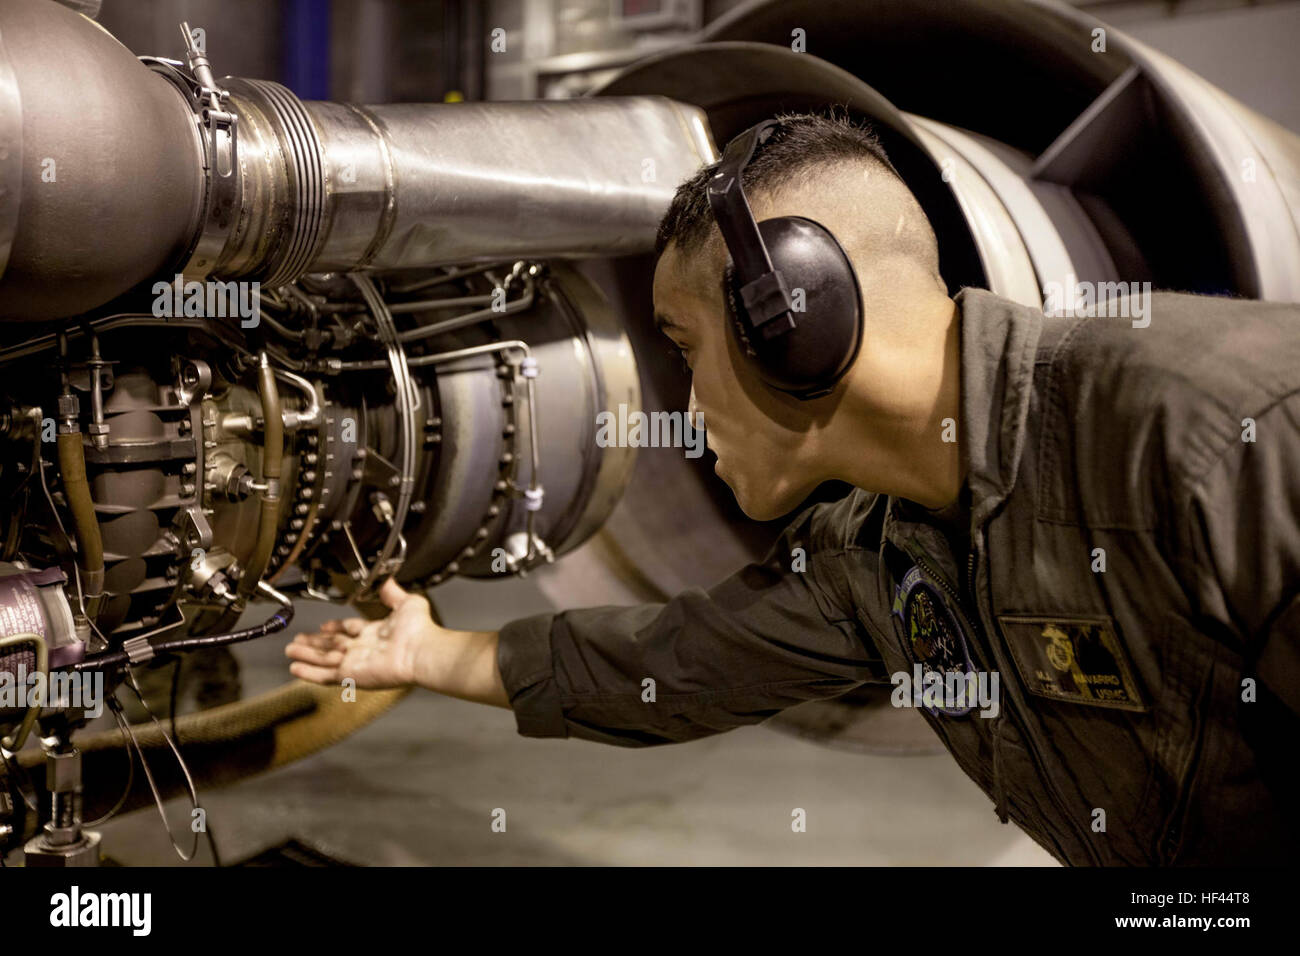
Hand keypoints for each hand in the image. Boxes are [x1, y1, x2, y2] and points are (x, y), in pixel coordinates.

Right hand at [285, 578, 436, 689]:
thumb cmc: (420, 630)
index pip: (348, 630)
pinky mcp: (350, 675)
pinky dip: (309, 672)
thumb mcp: (406, 602)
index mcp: (375, 633)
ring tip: (290, 650)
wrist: (421, 650)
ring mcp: (356, 664)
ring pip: (324, 660)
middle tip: (298, 640)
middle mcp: (364, 649)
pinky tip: (295, 667)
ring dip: (306, 655)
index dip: (335, 628)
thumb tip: (387, 579)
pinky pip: (324, 675)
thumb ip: (392, 592)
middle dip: (314, 642)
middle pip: (332, 646)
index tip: (324, 626)